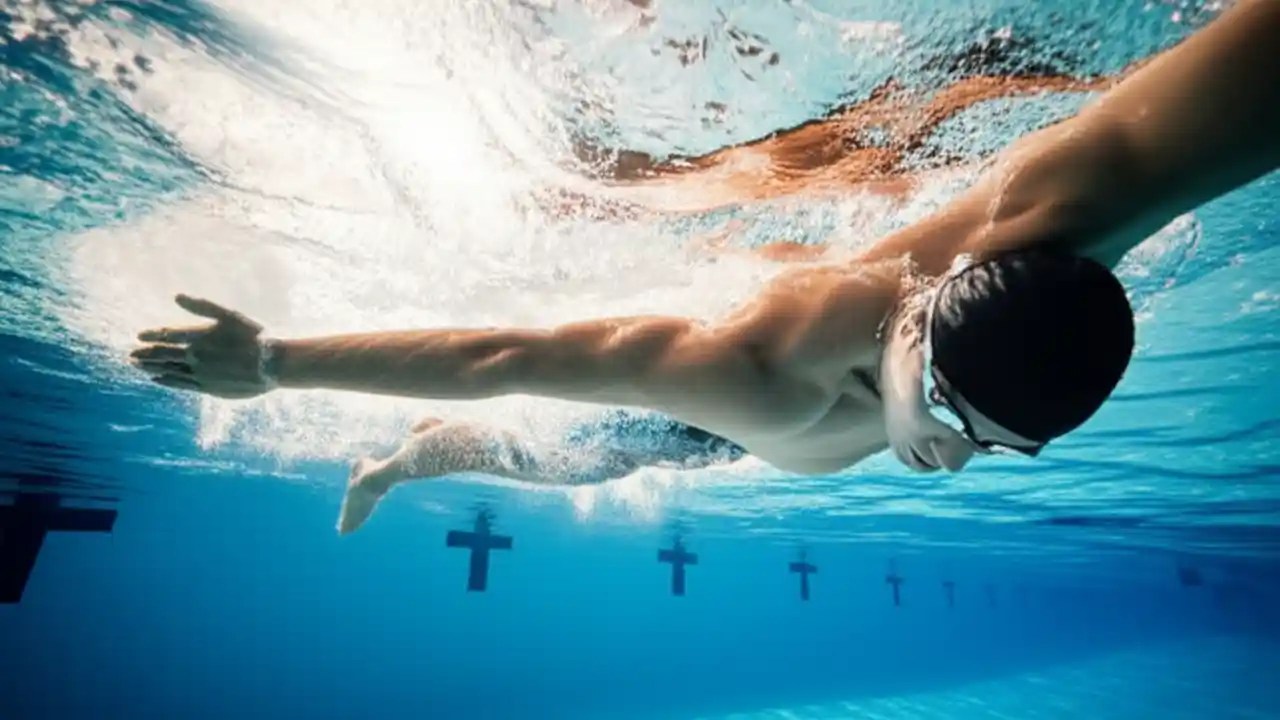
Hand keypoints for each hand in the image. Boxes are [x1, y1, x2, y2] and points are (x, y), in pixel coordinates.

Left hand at [130, 294, 273, 398]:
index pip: (167, 335)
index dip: (151, 335)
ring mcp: (200, 374)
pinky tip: (158, 379)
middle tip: (130, 355)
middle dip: (145, 354)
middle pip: (162, 355)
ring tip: (137, 366)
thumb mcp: (229, 314)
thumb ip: (201, 306)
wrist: (271, 364)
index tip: (139, 336)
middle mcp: (195, 357)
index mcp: (198, 337)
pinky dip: (166, 381)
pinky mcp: (208, 388)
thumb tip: (176, 296)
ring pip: (168, 370)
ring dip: (150, 367)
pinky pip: (180, 384)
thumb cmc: (254, 336)